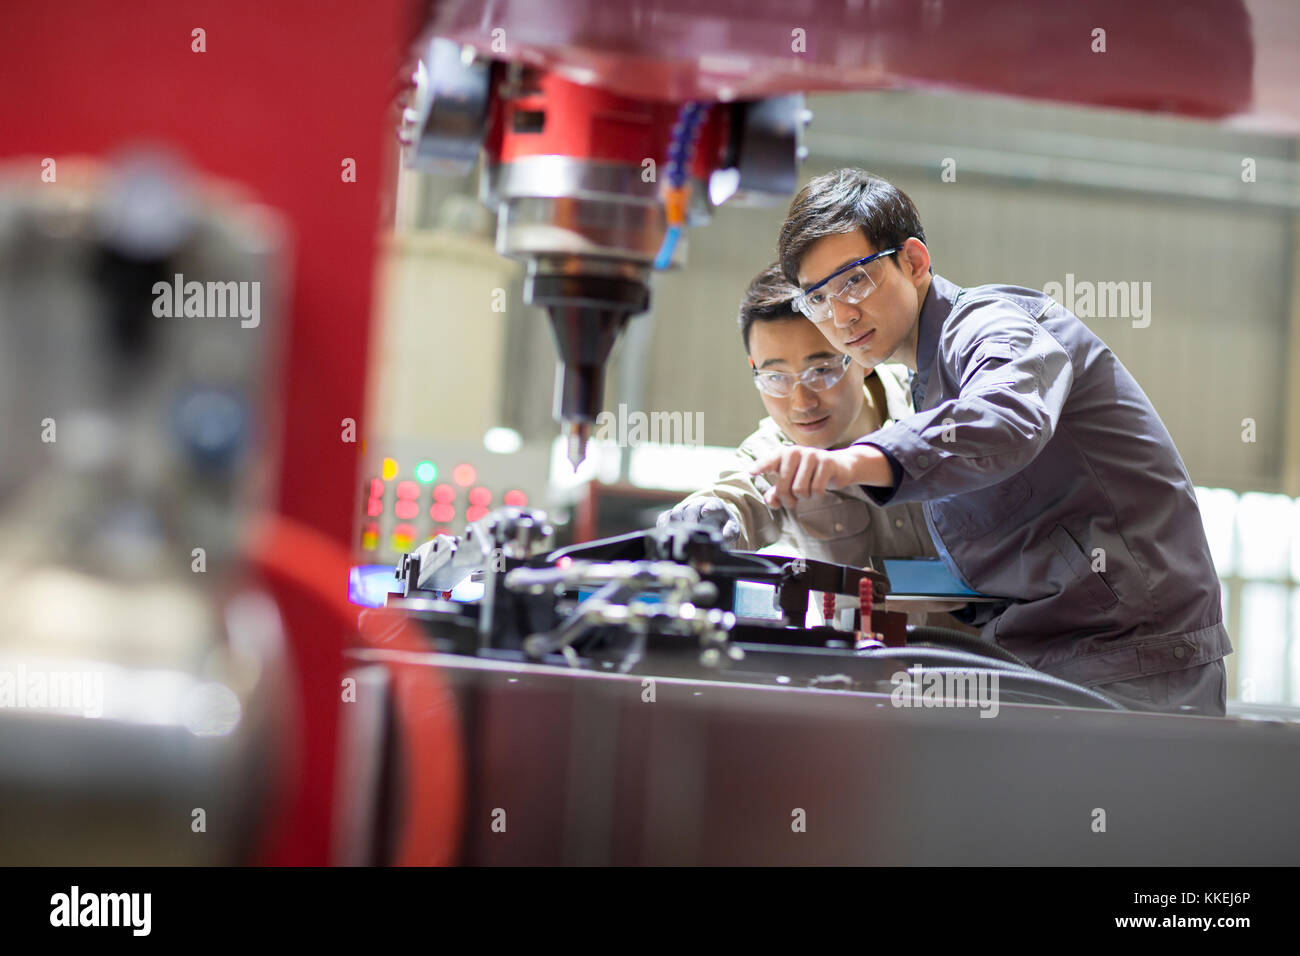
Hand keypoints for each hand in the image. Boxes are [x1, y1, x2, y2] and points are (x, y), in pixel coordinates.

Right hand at [657, 496, 740, 545]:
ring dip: (675, 527)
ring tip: (678, 541)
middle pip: (691, 510)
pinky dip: (663, 527)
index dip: (710, 508)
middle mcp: (697, 504)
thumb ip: (731, 531)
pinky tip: (666, 539)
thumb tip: (724, 537)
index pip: (713, 505)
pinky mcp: (671, 514)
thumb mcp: (732, 528)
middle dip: (689, 523)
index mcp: (714, 505)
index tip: (705, 512)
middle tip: (690, 537)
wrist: (709, 520)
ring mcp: (682, 508)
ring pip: (675, 514)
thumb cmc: (721, 525)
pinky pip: (664, 518)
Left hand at [748, 445, 885, 509]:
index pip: (770, 461)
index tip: (751, 472)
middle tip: (792, 502)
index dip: (761, 466)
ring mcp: (812, 455)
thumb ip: (776, 493)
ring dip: (804, 498)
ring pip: (800, 490)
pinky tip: (819, 490)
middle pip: (784, 487)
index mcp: (784, 454)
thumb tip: (769, 501)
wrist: (839, 466)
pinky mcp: (827, 462)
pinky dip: (817, 496)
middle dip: (787, 500)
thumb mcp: (791, 482)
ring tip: (807, 493)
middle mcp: (796, 452)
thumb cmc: (809, 475)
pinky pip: (817, 489)